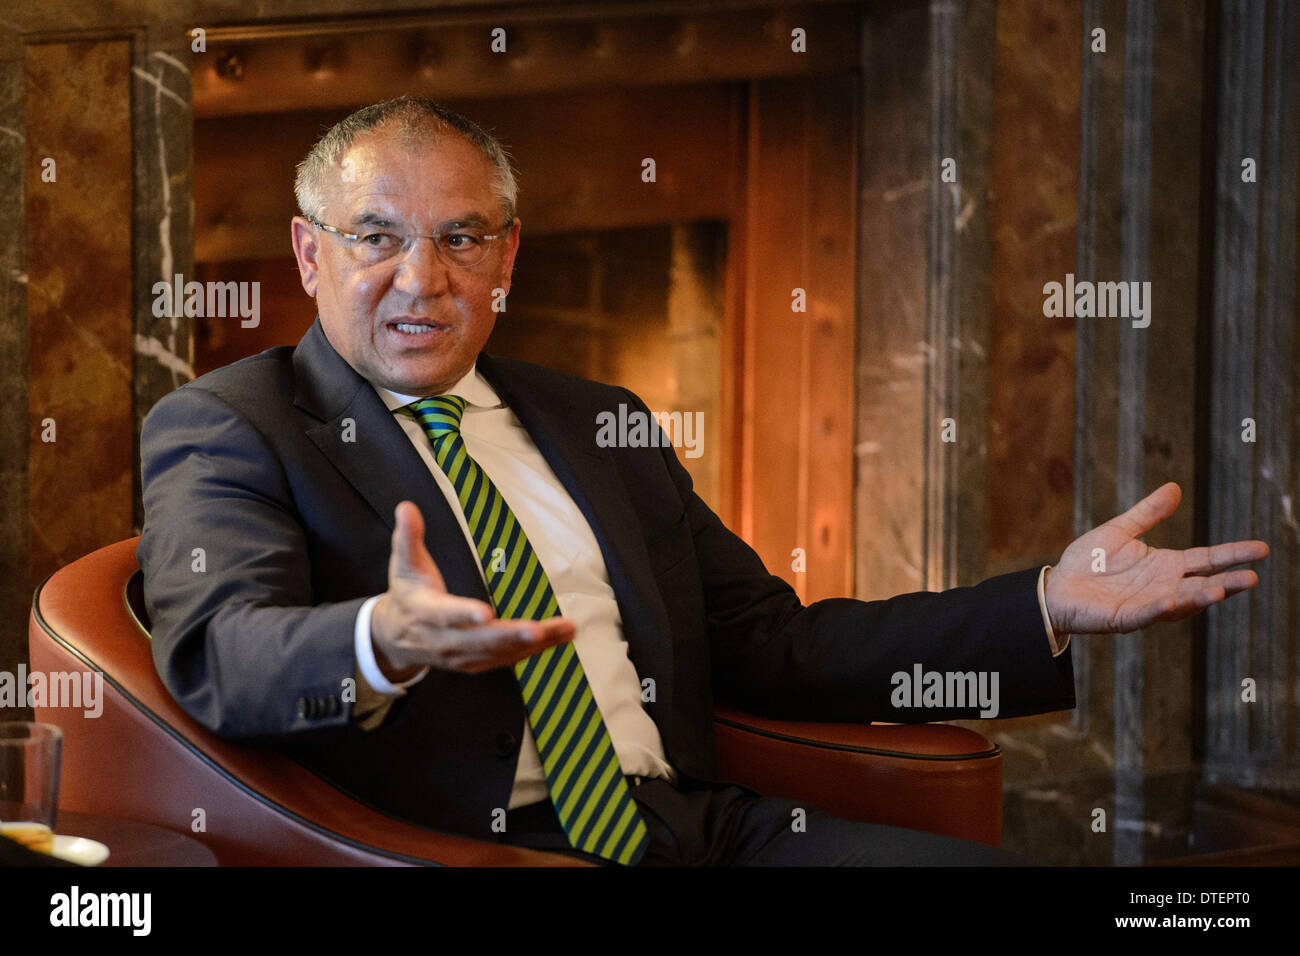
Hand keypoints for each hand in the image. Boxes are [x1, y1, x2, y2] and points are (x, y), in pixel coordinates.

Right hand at [370, 501, 575, 677]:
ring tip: (565, 630)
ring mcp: (459, 656)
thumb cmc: (407, 594)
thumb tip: (407, 507)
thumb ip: (408, 536)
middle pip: (479, 640)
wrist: (396, 637)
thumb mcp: (402, 564)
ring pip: (499, 652)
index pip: (446, 614)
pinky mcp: (474, 663)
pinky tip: (556, 639)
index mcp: (425, 613)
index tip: (487, 613)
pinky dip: (532, 652)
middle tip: (539, 629)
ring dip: (534, 644)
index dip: (465, 614)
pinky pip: (505, 660)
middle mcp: (443, 640)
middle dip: (510, 635)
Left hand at [1044, 482, 1267, 635]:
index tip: (1261, 549)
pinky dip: (1160, 608)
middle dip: (1227, 581)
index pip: (1206, 559)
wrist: (1058, 587)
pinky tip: (1173, 600)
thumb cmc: (1089, 561)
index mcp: (1165, 565)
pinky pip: (1146, 614)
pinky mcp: (1124, 618)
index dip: (1232, 554)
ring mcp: (1146, 604)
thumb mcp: (1120, 530)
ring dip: (1199, 597)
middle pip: (1202, 584)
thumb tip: (1175, 487)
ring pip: (1180, 602)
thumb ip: (1148, 513)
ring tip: (1221, 590)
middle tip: (1252, 577)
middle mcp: (1163, 586)